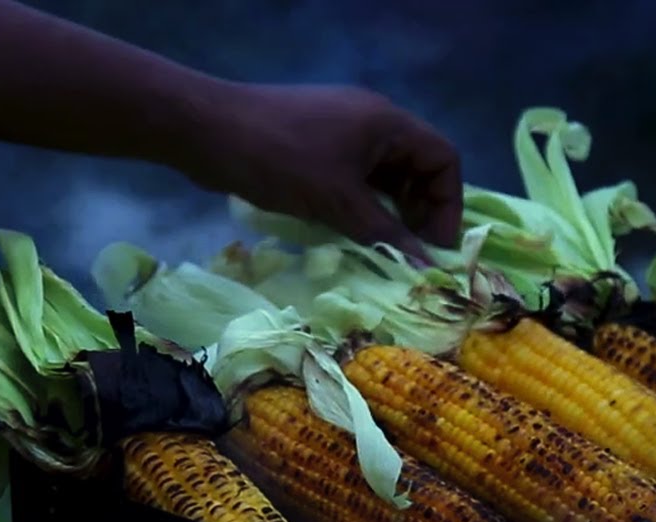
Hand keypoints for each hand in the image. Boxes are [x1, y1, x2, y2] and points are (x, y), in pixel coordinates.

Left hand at [184, 83, 463, 257]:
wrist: (207, 131)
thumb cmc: (280, 160)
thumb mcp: (338, 202)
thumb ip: (385, 234)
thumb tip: (425, 267)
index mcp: (387, 122)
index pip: (444, 158)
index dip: (447, 204)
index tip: (435, 247)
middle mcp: (371, 121)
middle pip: (417, 166)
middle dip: (419, 211)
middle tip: (409, 254)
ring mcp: (341, 130)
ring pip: (383, 175)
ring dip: (388, 212)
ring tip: (381, 250)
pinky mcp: (315, 144)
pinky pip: (354, 176)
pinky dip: (360, 204)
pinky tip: (349, 234)